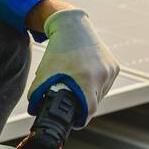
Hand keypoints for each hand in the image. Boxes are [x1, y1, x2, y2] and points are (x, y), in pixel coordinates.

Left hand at [27, 8, 119, 128]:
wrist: (72, 27)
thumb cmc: (57, 51)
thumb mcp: (43, 73)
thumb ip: (37, 94)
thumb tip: (34, 111)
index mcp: (85, 79)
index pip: (89, 111)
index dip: (81, 119)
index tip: (75, 121)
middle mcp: (101, 75)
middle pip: (95, 103)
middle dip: (84, 107)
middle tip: (73, 104)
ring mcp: (110, 70)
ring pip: (101, 94)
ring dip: (91, 96)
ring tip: (79, 86)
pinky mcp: (114, 66)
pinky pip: (106, 84)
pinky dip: (97, 85)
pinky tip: (87, 77)